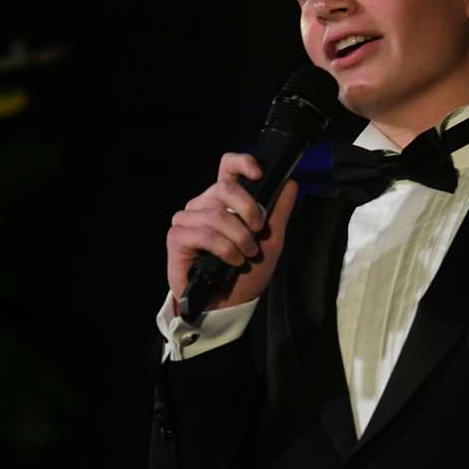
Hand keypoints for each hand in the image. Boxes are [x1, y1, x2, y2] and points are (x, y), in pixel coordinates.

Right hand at [166, 153, 299, 314]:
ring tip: (246, 255)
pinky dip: (224, 248)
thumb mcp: (271, 242)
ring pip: (216, 214)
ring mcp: (187, 220)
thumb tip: (290, 184)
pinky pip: (204, 233)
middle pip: (225, 187)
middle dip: (248, 210)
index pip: (227, 167)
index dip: (242, 162)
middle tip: (258, 231)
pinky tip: (231, 261)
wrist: (228, 306)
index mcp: (223, 201)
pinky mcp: (177, 238)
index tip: (258, 174)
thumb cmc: (245, 274)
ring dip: (238, 238)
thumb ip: (279, 212)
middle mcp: (203, 205)